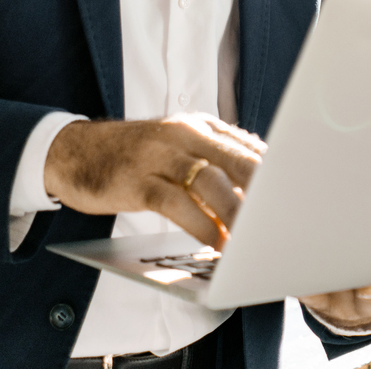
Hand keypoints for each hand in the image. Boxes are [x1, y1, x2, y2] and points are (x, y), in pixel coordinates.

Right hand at [44, 114, 265, 245]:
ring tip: (254, 241)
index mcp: (200, 126)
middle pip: (238, 162)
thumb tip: (261, 183)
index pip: (250, 149)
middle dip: (265, 194)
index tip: (299, 200)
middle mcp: (184, 134)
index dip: (277, 177)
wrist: (71, 151)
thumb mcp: (178, 147)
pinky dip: (200, 225)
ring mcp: (160, 156)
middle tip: (286, 222)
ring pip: (211, 183)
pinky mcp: (137, 180)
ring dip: (236, 215)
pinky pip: (176, 203)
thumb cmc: (134, 156)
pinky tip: (214, 243)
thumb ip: (216, 159)